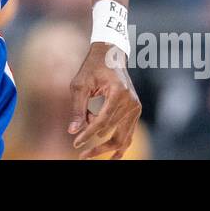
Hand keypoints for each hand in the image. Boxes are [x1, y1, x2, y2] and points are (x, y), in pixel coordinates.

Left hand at [68, 43, 141, 158]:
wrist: (110, 54)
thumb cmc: (92, 68)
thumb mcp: (80, 85)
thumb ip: (78, 109)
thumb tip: (73, 131)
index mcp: (119, 93)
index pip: (102, 122)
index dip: (88, 135)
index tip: (76, 144)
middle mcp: (131, 102)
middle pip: (114, 132)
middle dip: (97, 146)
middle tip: (82, 155)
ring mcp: (136, 107)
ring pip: (124, 136)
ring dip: (107, 148)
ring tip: (91, 155)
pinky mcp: (135, 110)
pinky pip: (128, 131)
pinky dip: (119, 143)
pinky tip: (111, 155)